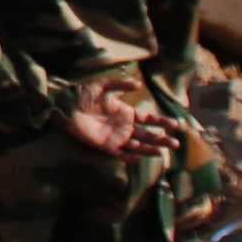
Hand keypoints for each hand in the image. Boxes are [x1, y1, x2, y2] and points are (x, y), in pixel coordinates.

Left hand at [64, 78, 180, 157]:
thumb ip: (120, 85)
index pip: (149, 120)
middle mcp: (124, 127)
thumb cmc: (82, 94)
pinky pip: (121, 153)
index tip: (176, 125)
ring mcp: (116, 137)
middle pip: (147, 136)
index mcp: (126, 113)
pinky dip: (131, 156)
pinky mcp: (105, 146)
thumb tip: (138, 85)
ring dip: (150, 149)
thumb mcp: (103, 86)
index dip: (163, 122)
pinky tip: (141, 157)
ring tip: (163, 151)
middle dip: (162, 139)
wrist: (65, 105)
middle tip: (176, 144)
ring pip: (138, 146)